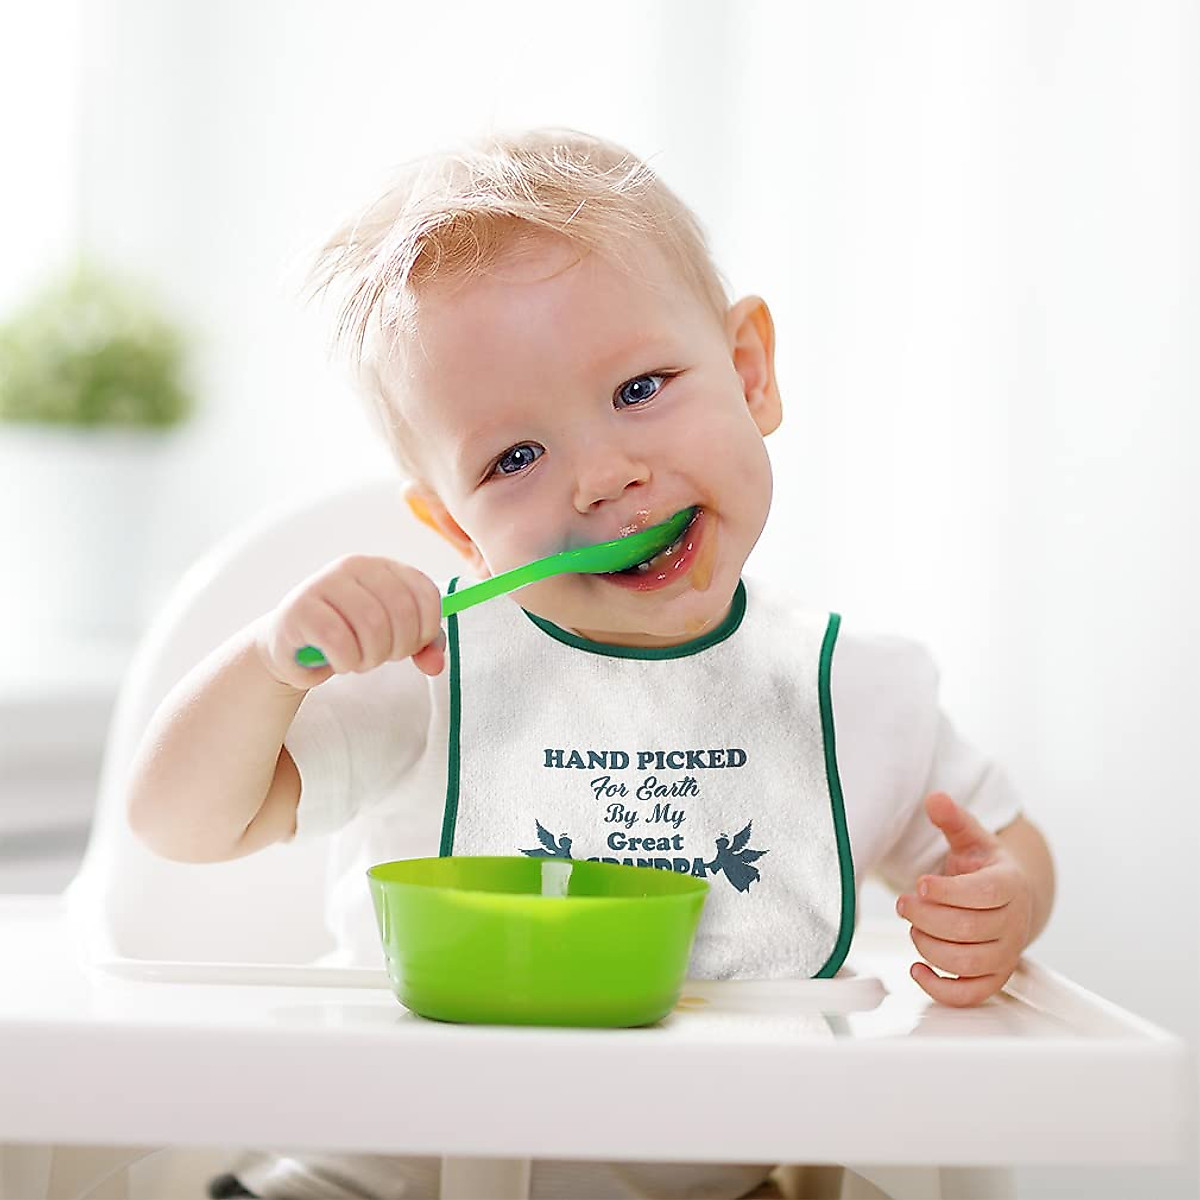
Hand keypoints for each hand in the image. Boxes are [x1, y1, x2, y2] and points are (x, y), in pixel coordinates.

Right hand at [255, 555, 444, 690]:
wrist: (291, 645)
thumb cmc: (346, 635)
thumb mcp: (390, 636)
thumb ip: (421, 646)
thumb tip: (435, 664)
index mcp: (383, 567)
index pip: (425, 593)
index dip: (426, 629)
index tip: (412, 647)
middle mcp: (355, 566)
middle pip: (401, 610)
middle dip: (399, 647)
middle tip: (382, 658)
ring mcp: (325, 583)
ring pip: (372, 624)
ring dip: (372, 656)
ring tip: (359, 661)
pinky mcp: (300, 608)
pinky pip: (338, 639)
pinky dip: (347, 661)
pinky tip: (340, 663)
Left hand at [894, 792, 1033, 1006]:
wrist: (1007, 899)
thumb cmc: (984, 868)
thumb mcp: (970, 838)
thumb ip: (953, 819)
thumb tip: (935, 798)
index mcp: (1009, 885)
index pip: (984, 894)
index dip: (949, 891)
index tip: (921, 883)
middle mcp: (1012, 923)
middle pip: (969, 929)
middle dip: (927, 917)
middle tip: (902, 903)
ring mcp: (1004, 954)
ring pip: (968, 963)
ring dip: (929, 946)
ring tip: (911, 926)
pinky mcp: (993, 978)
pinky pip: (970, 995)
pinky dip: (941, 988)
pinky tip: (917, 968)